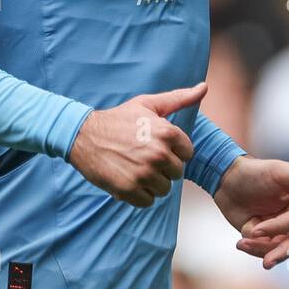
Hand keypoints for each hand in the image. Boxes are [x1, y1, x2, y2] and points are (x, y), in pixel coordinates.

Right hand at [68, 82, 205, 207]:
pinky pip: (148, 201)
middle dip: (163, 167)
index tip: (155, 145)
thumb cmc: (118, 119)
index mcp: (167, 133)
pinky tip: (127, 178)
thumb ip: (179, 98)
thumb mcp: (148, 104)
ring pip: (164, 189)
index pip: (187, 154)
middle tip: (142, 156)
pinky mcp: (129, 190)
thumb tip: (204, 87)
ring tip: (135, 167)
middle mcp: (158, 154)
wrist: (84, 135)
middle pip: (176, 173)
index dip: (172, 151)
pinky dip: (138, 194)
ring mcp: (144, 173)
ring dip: (151, 182)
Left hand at [213, 156, 288, 268]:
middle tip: (266, 263)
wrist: (227, 180)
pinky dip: (254, 250)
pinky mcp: (269, 236)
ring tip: (242, 243)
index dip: (277, 227)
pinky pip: (267, 251)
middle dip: (280, 252)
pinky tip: (241, 243)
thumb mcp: (281, 173)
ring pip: (282, 249)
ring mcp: (284, 227)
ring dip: (262, 250)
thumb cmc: (255, 172)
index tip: (255, 230)